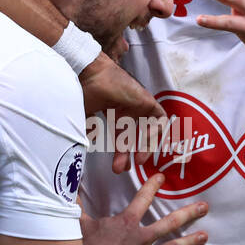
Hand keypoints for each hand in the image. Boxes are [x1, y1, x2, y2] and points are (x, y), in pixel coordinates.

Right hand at [78, 53, 168, 173]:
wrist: (90, 75)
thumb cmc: (85, 92)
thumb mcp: (85, 116)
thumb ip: (89, 129)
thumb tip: (89, 141)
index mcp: (114, 113)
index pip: (123, 136)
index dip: (121, 153)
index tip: (118, 167)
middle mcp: (128, 110)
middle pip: (135, 137)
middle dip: (130, 154)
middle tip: (125, 168)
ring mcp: (138, 105)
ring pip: (149, 130)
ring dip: (145, 147)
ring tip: (138, 160)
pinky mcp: (147, 100)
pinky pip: (160, 118)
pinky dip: (156, 131)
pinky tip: (145, 141)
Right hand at [81, 172, 207, 244]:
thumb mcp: (78, 224)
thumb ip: (76, 205)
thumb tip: (67, 188)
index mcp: (126, 223)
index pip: (142, 199)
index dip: (152, 186)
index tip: (161, 177)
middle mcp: (140, 238)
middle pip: (169, 224)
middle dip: (188, 213)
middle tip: (204, 207)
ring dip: (189, 242)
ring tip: (204, 236)